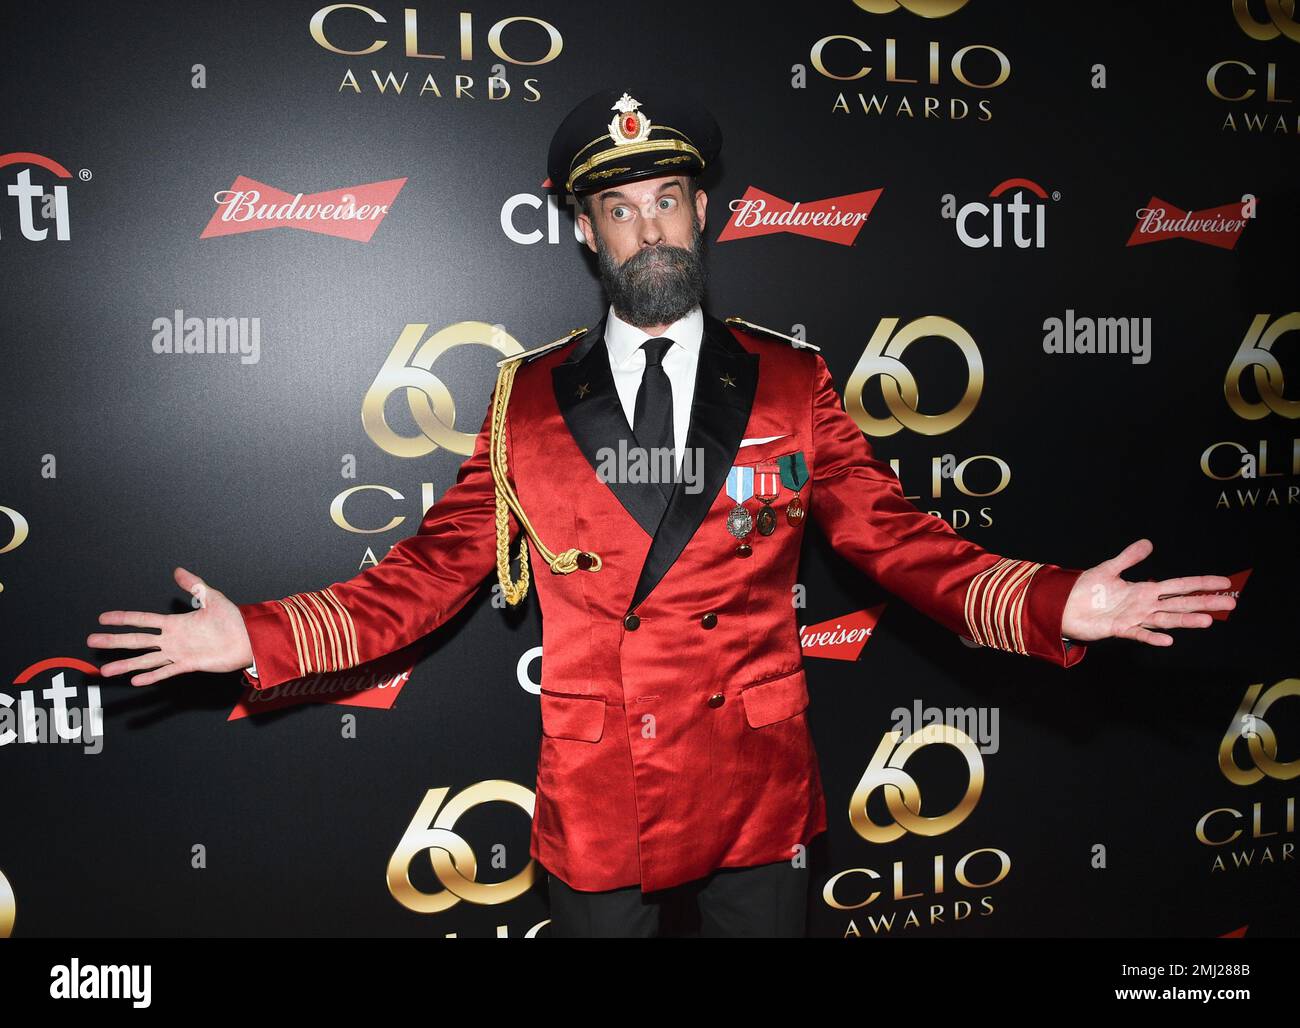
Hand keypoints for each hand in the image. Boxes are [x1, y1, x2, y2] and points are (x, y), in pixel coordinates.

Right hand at [87, 567, 253, 685]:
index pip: (143, 619)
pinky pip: (166, 671)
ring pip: (146, 659)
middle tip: (91, 641)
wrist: (250, 638)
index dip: (122, 618)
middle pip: (137, 640)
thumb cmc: (233, 619)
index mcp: (175, 623)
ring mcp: (179, 652)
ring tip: (105, 670)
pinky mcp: (189, 664)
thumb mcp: (212, 597)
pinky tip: (135, 680)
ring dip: (125, 664)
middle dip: (113, 640)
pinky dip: (151, 675)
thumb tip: (177, 570)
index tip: (102, 618)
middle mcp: (173, 638)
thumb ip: (193, 584)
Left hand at [1061, 538, 1236, 645]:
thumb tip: (1149, 543)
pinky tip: (1167, 639)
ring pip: (1166, 619)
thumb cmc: (1086, 590)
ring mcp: (1133, 618)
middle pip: (1180, 603)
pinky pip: (1139, 633)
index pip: (1178, 585)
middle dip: (1204, 602)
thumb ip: (1129, 557)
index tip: (1224, 582)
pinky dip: (1152, 636)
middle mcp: (1144, 605)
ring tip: (1207, 621)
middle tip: (1230, 603)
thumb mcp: (1108, 569)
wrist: (1063, 606)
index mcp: (1144, 590)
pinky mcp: (1119, 629)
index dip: (1201, 583)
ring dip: (1185, 620)